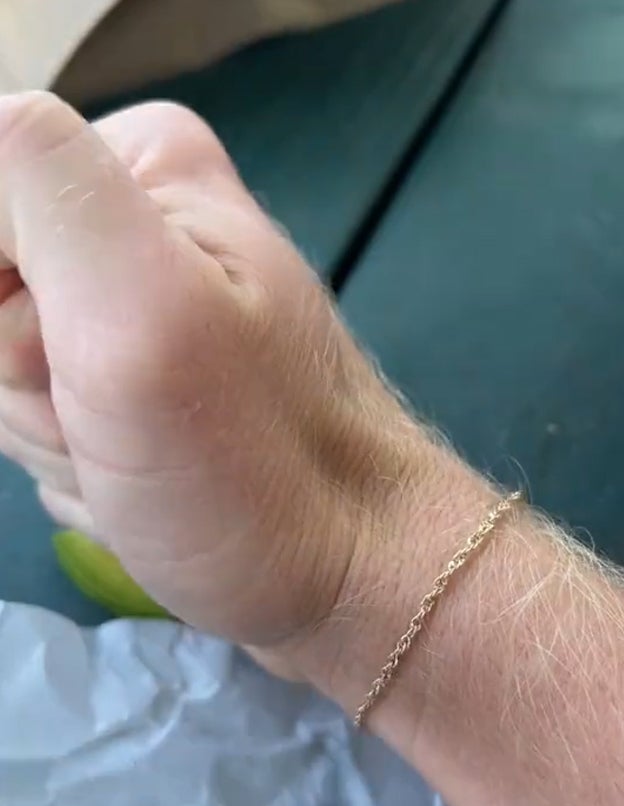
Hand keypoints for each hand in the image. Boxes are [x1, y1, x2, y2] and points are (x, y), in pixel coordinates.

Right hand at [0, 92, 453, 675]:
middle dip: (22, 375)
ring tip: (135, 456)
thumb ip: (49, 184)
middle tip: (112, 417)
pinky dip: (72, 469)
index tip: (71, 350)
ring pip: (1, 363)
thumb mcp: (143, 299)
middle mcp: (143, 224)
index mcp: (148, 165)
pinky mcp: (132, 392)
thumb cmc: (259, 461)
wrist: (353, 586)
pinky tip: (138, 486)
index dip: (2, 300)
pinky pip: (32, 420)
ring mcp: (136, 314)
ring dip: (47, 432)